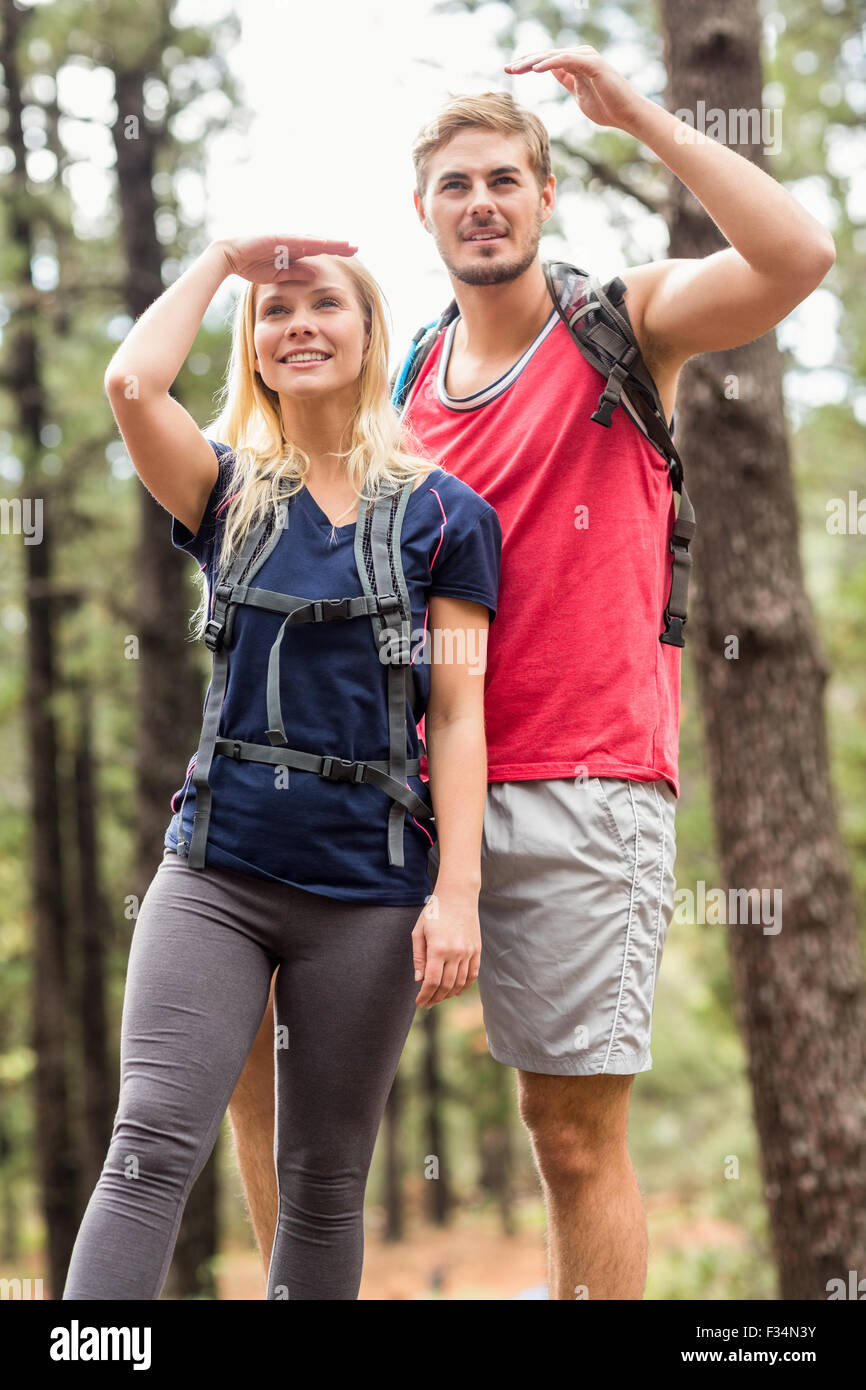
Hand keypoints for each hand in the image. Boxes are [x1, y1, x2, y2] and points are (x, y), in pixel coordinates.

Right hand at [216, 233, 357, 283]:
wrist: (230, 257)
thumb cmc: (252, 265)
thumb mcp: (279, 274)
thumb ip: (297, 273)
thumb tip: (314, 275)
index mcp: (294, 252)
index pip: (319, 251)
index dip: (335, 252)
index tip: (352, 255)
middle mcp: (293, 243)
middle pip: (321, 243)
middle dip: (339, 245)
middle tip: (357, 247)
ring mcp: (286, 239)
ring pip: (313, 240)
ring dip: (330, 242)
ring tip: (347, 244)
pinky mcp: (277, 238)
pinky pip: (298, 240)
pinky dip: (311, 242)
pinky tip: (325, 243)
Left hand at [412, 891, 480, 1008]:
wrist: (458, 895)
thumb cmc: (434, 912)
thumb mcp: (419, 932)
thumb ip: (419, 957)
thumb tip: (419, 980)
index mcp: (438, 948)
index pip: (431, 982)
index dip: (425, 996)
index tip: (419, 1002)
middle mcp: (455, 953)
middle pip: (446, 986)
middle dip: (435, 998)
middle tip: (427, 1004)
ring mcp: (468, 952)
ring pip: (460, 983)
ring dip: (448, 994)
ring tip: (438, 998)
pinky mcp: (477, 950)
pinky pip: (473, 975)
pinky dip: (464, 986)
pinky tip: (456, 991)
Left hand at [504, 44, 645, 133]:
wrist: (627, 114)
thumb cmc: (606, 107)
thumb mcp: (579, 94)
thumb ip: (567, 81)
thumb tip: (552, 71)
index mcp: (575, 63)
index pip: (547, 60)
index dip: (527, 64)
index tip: (510, 71)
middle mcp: (580, 56)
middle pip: (547, 55)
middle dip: (525, 61)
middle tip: (506, 68)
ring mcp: (587, 58)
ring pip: (554, 55)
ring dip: (534, 61)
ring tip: (517, 68)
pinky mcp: (593, 64)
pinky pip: (567, 60)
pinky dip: (551, 63)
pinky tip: (536, 69)